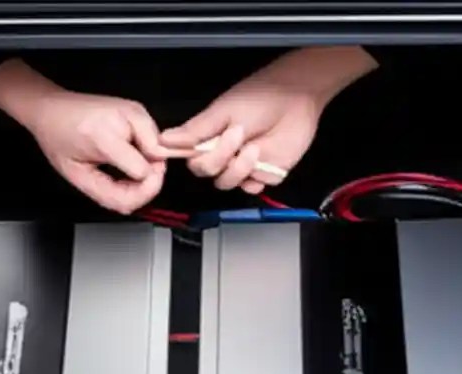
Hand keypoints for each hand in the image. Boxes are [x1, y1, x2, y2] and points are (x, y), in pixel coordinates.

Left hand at [0, 59, 169, 213]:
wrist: (52, 109)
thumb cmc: (58, 138)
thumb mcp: (77, 175)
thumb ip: (108, 194)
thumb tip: (135, 204)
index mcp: (103, 135)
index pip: (142, 171)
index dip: (136, 189)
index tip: (122, 192)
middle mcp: (125, 117)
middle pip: (157, 161)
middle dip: (143, 180)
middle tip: (120, 181)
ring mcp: (136, 111)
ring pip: (160, 152)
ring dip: (145, 166)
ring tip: (119, 165)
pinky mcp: (140, 110)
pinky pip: (156, 142)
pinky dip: (145, 153)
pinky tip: (125, 153)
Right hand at [160, 47, 377, 193]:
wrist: (297, 99)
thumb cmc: (261, 97)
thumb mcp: (223, 111)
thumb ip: (196, 130)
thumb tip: (164, 138)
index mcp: (210, 137)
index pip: (190, 156)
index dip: (190, 157)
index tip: (196, 150)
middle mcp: (224, 153)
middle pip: (206, 172)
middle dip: (218, 157)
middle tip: (236, 135)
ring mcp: (243, 165)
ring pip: (226, 182)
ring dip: (238, 168)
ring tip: (254, 147)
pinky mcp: (263, 174)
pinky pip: (251, 188)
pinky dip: (255, 179)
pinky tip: (262, 162)